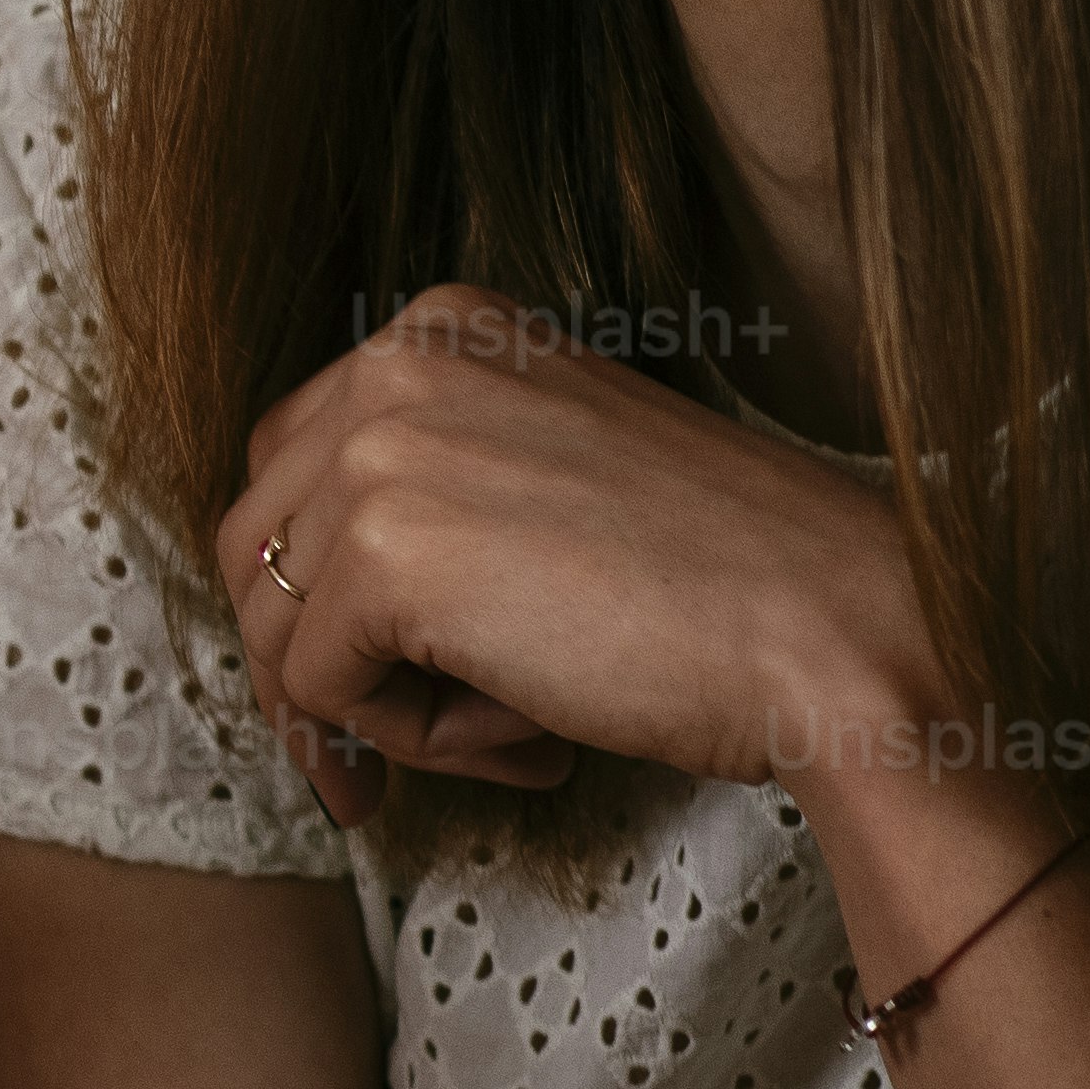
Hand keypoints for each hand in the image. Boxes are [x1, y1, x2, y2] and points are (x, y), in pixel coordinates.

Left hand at [216, 284, 931, 814]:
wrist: (834, 631)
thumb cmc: (717, 588)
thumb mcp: (545, 487)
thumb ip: (428, 505)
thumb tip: (296, 625)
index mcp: (441, 328)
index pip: (291, 466)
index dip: (317, 591)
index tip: (374, 676)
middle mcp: (396, 360)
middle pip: (255, 542)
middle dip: (312, 667)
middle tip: (382, 760)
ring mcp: (381, 446)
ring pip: (276, 625)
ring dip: (378, 712)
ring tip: (513, 736)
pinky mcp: (382, 549)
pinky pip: (319, 687)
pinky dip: (408, 741)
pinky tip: (529, 734)